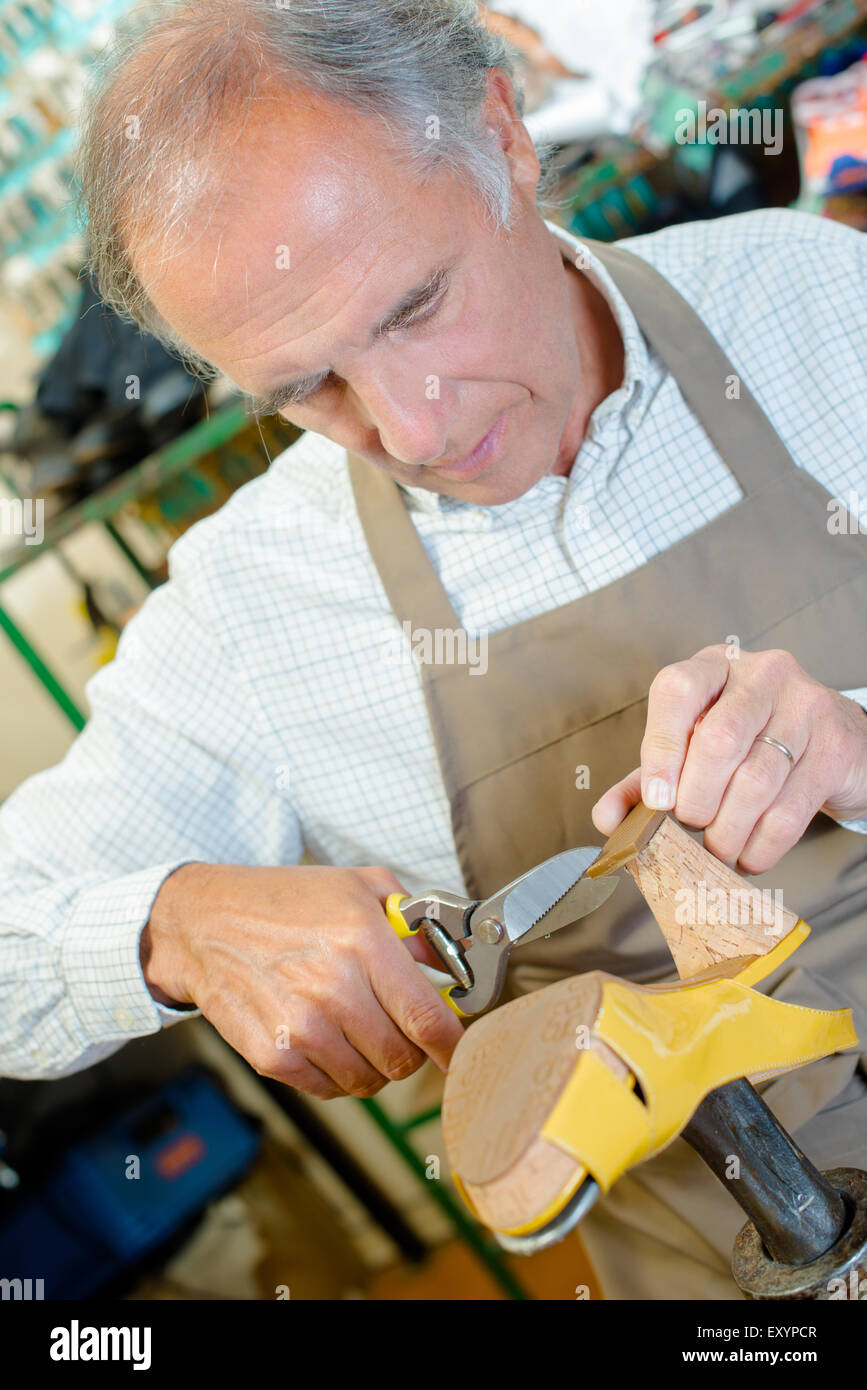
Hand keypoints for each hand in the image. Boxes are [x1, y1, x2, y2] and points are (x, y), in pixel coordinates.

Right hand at [140, 862, 463, 1098]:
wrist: (204, 923)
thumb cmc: (285, 901)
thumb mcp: (358, 888)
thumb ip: (414, 925)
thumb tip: (454, 965)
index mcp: (362, 941)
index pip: (427, 1019)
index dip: (455, 1048)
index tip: (462, 1054)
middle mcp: (333, 988)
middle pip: (402, 1058)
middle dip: (413, 1050)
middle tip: (399, 1028)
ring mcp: (299, 1027)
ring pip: (369, 1080)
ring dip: (373, 1063)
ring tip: (355, 1028)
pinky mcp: (272, 1056)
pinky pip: (329, 1089)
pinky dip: (336, 1074)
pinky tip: (323, 1038)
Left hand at [591, 646, 866, 872]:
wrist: (833, 743)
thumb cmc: (749, 744)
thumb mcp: (692, 751)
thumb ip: (644, 782)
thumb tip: (607, 820)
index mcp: (713, 667)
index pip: (677, 690)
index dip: (661, 749)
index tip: (656, 801)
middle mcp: (761, 675)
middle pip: (719, 739)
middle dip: (696, 799)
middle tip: (690, 826)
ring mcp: (805, 706)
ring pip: (756, 779)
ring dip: (727, 830)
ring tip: (717, 849)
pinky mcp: (835, 747)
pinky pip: (790, 809)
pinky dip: (761, 845)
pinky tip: (749, 856)